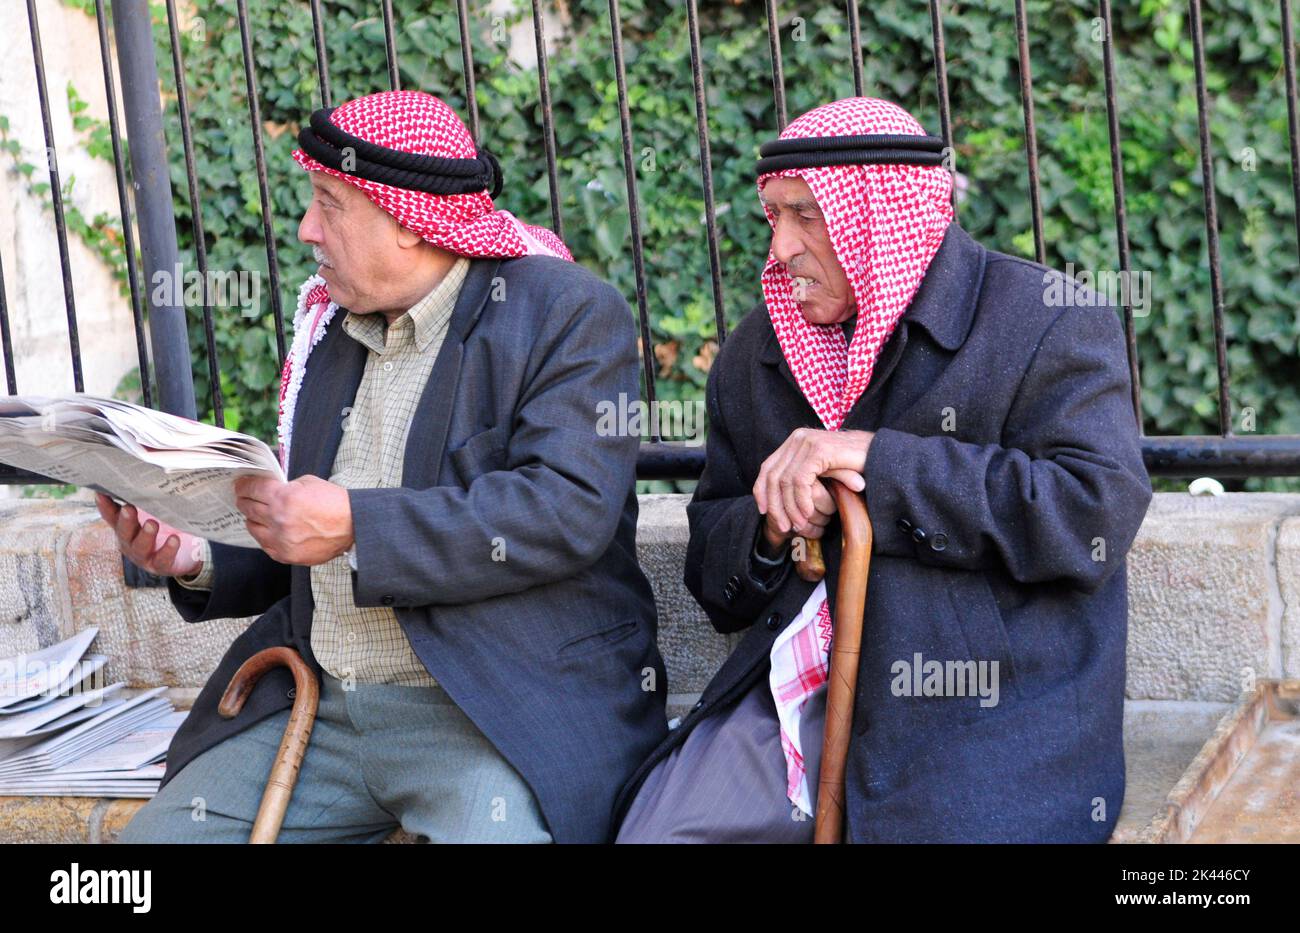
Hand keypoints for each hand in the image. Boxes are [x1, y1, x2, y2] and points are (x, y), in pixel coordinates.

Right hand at [96, 493, 203, 577]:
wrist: (183, 557)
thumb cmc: (163, 530)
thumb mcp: (150, 514)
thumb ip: (142, 501)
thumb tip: (137, 477)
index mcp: (125, 528)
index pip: (111, 516)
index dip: (105, 507)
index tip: (100, 493)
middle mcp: (130, 542)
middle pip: (124, 532)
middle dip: (125, 520)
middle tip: (128, 508)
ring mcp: (143, 555)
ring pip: (140, 547)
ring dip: (145, 535)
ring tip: (152, 524)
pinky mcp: (160, 565)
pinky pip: (162, 559)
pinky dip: (168, 550)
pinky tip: (174, 540)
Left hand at [234, 474, 352, 565]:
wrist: (352, 525)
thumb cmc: (333, 503)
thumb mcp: (308, 483)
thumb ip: (285, 487)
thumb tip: (268, 490)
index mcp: (284, 498)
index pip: (252, 489)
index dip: (244, 486)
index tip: (241, 485)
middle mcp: (279, 519)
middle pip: (248, 508)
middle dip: (244, 500)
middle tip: (243, 497)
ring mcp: (281, 540)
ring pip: (253, 527)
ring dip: (252, 519)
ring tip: (256, 515)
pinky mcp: (286, 555)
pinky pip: (265, 545)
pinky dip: (264, 536)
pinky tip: (268, 530)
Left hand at [754, 428, 871, 544]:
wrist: (882, 455)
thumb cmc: (856, 466)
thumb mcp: (823, 472)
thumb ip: (803, 478)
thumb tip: (777, 499)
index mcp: (796, 441)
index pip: (768, 467)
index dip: (762, 491)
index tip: (765, 512)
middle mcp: (798, 438)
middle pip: (772, 475)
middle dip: (775, 505)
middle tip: (784, 527)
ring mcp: (807, 441)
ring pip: (785, 480)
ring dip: (790, 507)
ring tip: (799, 524)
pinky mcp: (819, 449)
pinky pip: (801, 480)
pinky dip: (802, 500)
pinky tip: (808, 513)